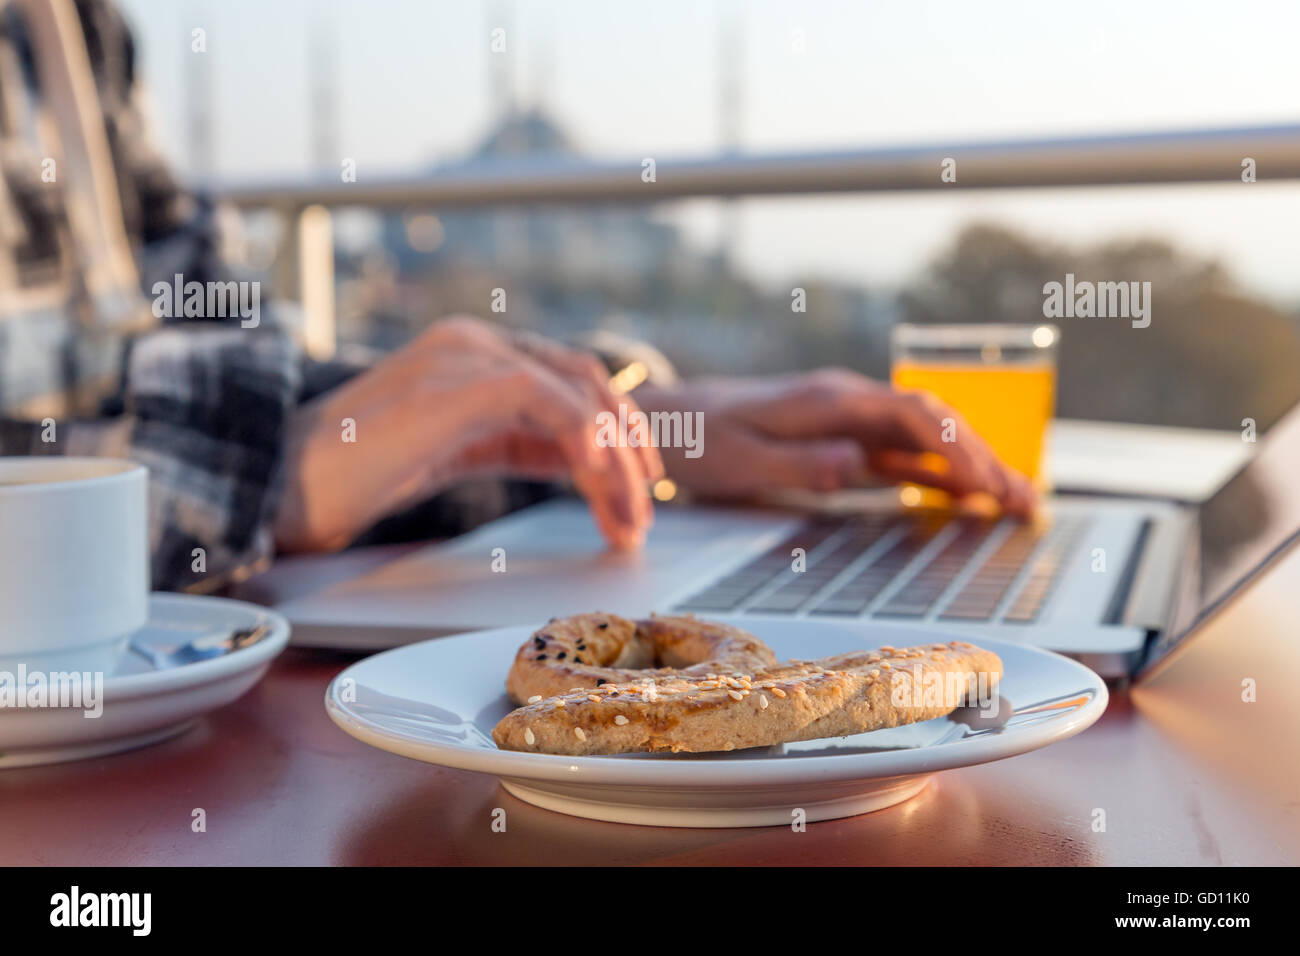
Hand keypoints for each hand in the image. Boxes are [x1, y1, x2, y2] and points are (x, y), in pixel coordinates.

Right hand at [274, 316, 662, 551]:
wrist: (277, 486)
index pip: (570, 385)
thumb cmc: (352, 477)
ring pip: (578, 392)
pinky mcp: (457, 381)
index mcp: (474, 356)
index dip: (613, 437)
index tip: (634, 490)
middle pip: (586, 384)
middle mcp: (475, 344)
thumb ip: (514, 441)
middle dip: (627, 451)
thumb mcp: (455, 453)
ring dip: (615, 460)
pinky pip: (546, 398)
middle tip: (642, 512)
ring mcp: (465, 355)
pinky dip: (583, 438)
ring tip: (629, 517)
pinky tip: (597, 481)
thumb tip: (581, 460)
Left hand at [635, 368, 1035, 514]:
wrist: (668, 421)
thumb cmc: (700, 440)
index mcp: (828, 400)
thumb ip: (799, 463)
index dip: (957, 448)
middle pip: (932, 424)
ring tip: (1016, 503)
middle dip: (984, 458)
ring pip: (924, 438)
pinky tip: (965, 494)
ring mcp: (847, 419)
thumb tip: (858, 463)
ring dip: (971, 467)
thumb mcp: (740, 459)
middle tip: (1026, 503)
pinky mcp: (841, 439)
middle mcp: (847, 402)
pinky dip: (938, 472)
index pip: (912, 416)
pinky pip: (901, 453)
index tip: (989, 484)